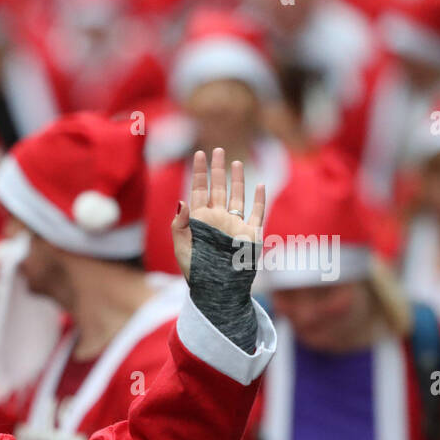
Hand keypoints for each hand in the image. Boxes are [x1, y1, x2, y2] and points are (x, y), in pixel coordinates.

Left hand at [170, 148, 265, 279]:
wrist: (217, 289)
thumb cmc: (195, 271)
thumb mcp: (182, 248)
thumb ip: (180, 225)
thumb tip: (181, 201)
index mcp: (200, 221)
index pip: (199, 190)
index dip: (199, 172)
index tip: (199, 154)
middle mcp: (218, 219)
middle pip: (218, 188)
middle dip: (217, 170)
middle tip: (217, 150)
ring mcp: (234, 225)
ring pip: (237, 197)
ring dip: (237, 180)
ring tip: (235, 163)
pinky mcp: (250, 234)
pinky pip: (256, 213)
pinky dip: (259, 199)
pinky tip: (260, 185)